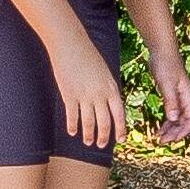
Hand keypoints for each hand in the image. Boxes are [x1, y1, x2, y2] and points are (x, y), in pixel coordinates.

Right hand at [49, 29, 124, 160]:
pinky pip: (72, 116)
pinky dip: (72, 126)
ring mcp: (84, 96)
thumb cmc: (88, 55)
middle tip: (101, 145)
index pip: (119, 114)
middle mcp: (99, 94)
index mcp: (111, 87)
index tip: (120, 139)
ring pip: (88, 123)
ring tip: (87, 142)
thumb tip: (109, 105)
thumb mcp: (104, 72)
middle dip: (103, 136)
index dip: (120, 128)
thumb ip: (107, 89)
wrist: (71, 43)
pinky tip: (72, 131)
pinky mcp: (69, 95)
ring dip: (88, 135)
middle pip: (104, 122)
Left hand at [146, 27, 189, 149]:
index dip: (184, 131)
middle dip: (176, 133)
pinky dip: (167, 122)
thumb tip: (173, 119)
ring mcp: (179, 97)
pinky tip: (159, 128)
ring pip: (178, 119)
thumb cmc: (165, 64)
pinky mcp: (171, 95)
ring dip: (171, 129)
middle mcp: (185, 98)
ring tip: (159, 138)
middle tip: (162, 141)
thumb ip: (170, 101)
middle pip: (185, 122)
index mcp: (187, 96)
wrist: (161, 50)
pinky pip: (172, 113)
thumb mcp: (166, 83)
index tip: (172, 139)